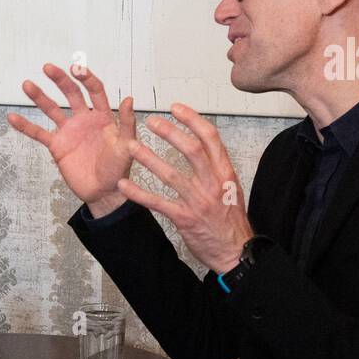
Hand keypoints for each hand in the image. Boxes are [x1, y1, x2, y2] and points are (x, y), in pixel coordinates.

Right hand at [8, 63, 136, 216]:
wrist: (104, 192)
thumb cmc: (118, 169)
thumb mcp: (127, 145)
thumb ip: (127, 123)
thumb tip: (129, 99)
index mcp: (103, 116)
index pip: (94, 91)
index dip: (86, 78)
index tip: (76, 69)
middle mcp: (84, 119)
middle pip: (71, 94)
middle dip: (60, 80)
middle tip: (48, 67)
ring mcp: (69, 132)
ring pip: (52, 109)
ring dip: (39, 97)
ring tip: (27, 85)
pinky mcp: (57, 146)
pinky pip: (39, 133)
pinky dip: (25, 126)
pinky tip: (12, 117)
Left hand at [118, 103, 254, 273]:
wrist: (235, 251)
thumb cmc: (230, 220)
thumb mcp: (230, 188)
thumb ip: (216, 168)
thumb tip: (202, 146)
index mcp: (224, 172)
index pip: (210, 138)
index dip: (192, 119)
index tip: (176, 108)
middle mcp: (212, 183)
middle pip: (191, 150)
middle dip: (170, 132)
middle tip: (151, 121)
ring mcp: (198, 201)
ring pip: (171, 174)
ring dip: (148, 158)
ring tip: (131, 146)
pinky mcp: (184, 218)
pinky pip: (157, 202)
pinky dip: (138, 193)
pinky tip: (123, 185)